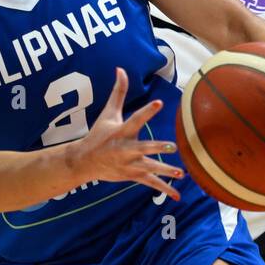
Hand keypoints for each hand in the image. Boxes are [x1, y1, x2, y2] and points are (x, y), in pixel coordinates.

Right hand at [64, 67, 183, 199]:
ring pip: (149, 169)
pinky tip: (178, 195)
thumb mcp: (107, 113)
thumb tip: (121, 69)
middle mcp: (125, 149)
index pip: (135, 119)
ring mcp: (129, 164)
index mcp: (120, 132)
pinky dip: (164, 190)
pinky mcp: (132, 175)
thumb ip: (118, 92)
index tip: (158, 102)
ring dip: (165, 171)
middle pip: (143, 148)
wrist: (84, 162)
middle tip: (172, 146)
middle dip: (156, 148)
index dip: (147, 111)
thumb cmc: (98, 134)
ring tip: (180, 173)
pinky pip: (151, 183)